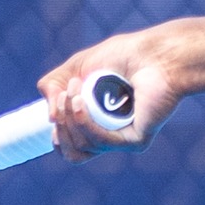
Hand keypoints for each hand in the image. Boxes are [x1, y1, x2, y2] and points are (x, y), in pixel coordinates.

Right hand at [37, 28, 183, 162]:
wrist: (156, 53)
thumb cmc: (124, 55)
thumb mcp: (79, 65)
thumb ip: (55, 84)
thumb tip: (48, 116)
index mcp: (99, 122)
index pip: (71, 146)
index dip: (57, 134)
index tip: (55, 109)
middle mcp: (111, 135)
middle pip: (72, 151)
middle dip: (60, 122)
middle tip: (64, 93)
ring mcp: (123, 140)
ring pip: (81, 149)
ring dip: (70, 119)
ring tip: (75, 91)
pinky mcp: (136, 141)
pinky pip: (101, 142)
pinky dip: (84, 123)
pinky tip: (81, 102)